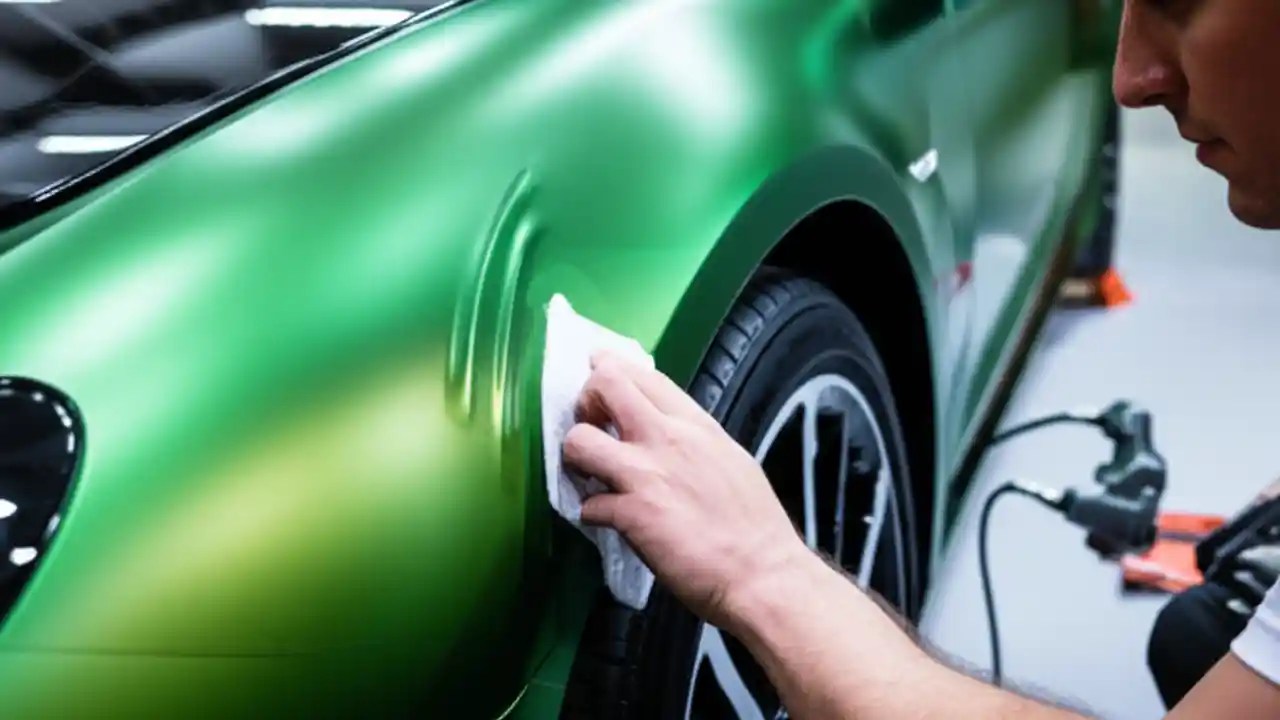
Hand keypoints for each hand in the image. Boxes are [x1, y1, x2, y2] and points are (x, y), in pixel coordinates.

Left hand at [562, 350, 807, 629]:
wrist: (764, 575)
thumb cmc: (755, 528)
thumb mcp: (731, 461)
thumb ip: (694, 442)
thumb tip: (667, 435)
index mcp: (696, 426)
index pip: (643, 375)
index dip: (611, 371)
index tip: (600, 384)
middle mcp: (669, 440)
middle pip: (604, 386)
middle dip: (585, 401)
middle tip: (589, 426)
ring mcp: (647, 475)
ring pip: (579, 440)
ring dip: (575, 458)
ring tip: (589, 475)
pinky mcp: (633, 514)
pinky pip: (588, 504)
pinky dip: (591, 513)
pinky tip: (606, 520)